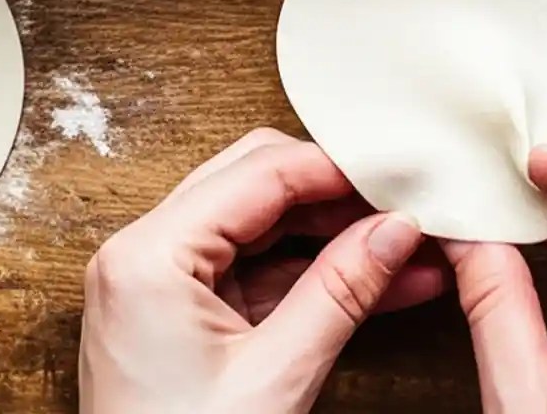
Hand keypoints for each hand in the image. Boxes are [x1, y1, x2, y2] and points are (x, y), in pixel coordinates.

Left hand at [79, 128, 445, 413]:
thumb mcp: (277, 376)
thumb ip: (341, 290)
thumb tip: (396, 230)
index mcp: (149, 258)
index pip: (260, 173)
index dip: (339, 168)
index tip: (400, 173)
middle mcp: (142, 255)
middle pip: (255, 183)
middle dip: (337, 193)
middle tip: (403, 204)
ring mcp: (157, 283)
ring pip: (260, 225)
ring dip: (331, 234)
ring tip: (404, 246)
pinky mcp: (177, 314)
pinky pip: (254, 271)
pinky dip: (310, 273)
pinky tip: (374, 279)